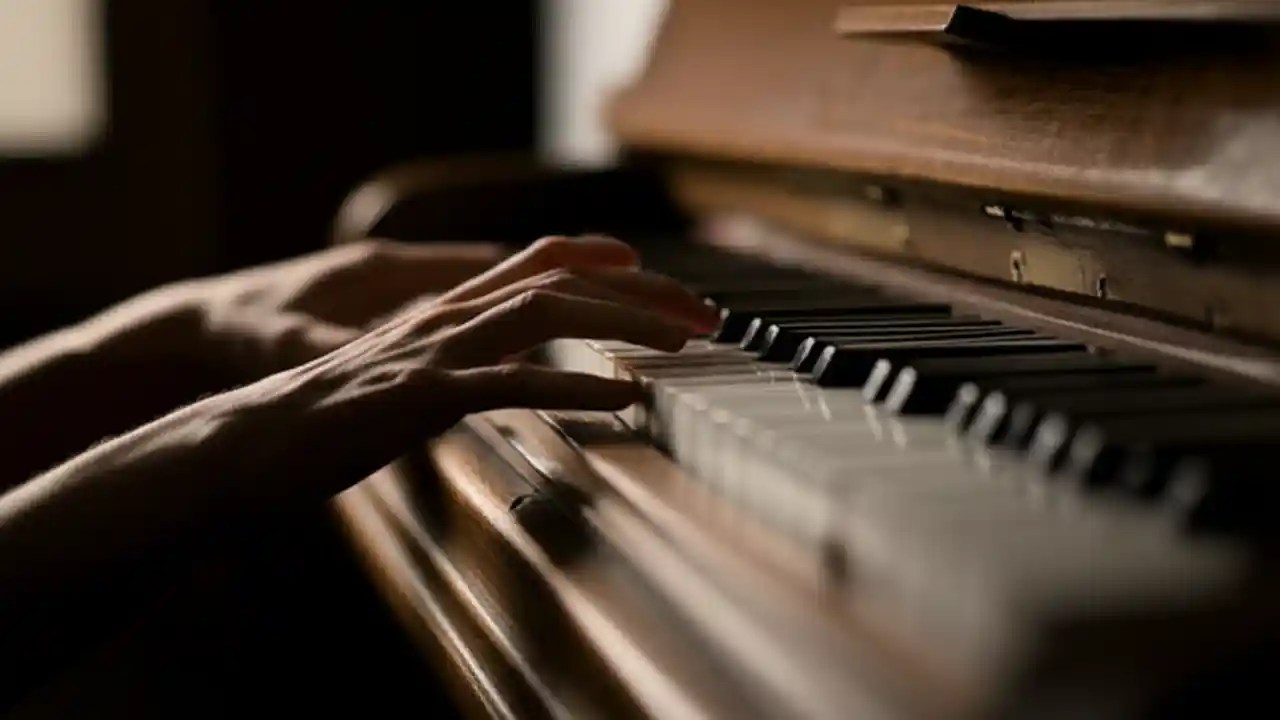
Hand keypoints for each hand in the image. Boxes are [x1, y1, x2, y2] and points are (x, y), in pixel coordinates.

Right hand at [82, 234, 713, 388]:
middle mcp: (442, 315)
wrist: (244, 445)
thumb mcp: (404, 380)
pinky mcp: (417, 396)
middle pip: (560, 278)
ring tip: (685, 342)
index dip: (604, 260)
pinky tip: (623, 398)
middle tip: (706, 314)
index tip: (659, 277)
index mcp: (440, 309)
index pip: (537, 262)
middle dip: (643, 290)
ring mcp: (431, 352)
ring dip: (626, 323)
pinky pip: (510, 382)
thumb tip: (509, 375)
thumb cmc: (322, 422)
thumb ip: (457, 367)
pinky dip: (575, 385)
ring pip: (545, 313)